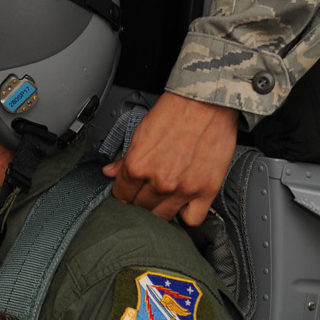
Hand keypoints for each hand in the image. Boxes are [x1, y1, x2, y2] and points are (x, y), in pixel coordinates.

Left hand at [103, 93, 238, 225]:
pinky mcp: (206, 190)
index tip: (129, 192)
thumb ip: (125, 157)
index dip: (124, 193)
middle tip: (147, 193)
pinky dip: (186, 215)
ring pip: (162, 217)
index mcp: (138, 166)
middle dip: (140, 201)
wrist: (208, 100)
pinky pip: (192, 219)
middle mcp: (160, 181)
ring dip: (160, 209)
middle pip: (141, 208)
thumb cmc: (176, 110)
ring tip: (164, 197)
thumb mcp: (141, 131)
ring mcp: (183, 189)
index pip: (122, 195)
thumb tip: (111, 171)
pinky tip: (183, 204)